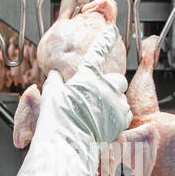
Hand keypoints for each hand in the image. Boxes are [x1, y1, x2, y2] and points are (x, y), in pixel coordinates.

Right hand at [9, 24, 130, 175]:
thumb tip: (54, 74)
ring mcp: (115, 102)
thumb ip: (54, 81)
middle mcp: (104, 86)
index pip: (99, 51)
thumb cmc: (58, 120)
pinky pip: (124, 111)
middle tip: (100, 93)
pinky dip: (118, 114)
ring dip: (114, 100)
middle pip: (118, 78)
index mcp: (87, 76)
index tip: (112, 32)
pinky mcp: (121, 118)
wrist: (69, 143)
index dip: (106, 40)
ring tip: (100, 112)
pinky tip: (106, 121)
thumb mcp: (50, 95)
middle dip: (111, 84)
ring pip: (121, 96)